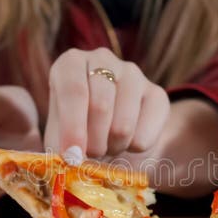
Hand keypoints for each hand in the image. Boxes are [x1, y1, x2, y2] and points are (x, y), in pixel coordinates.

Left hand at [44, 48, 169, 157]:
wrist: (111, 131)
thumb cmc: (76, 130)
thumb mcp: (59, 134)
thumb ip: (60, 144)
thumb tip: (70, 158)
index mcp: (70, 63)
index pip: (74, 92)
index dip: (73, 128)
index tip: (72, 157)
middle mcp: (102, 59)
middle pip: (100, 107)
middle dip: (93, 143)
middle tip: (90, 156)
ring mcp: (133, 73)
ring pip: (124, 124)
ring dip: (113, 148)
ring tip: (106, 147)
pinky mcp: (158, 94)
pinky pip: (146, 133)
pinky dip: (133, 149)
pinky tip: (127, 143)